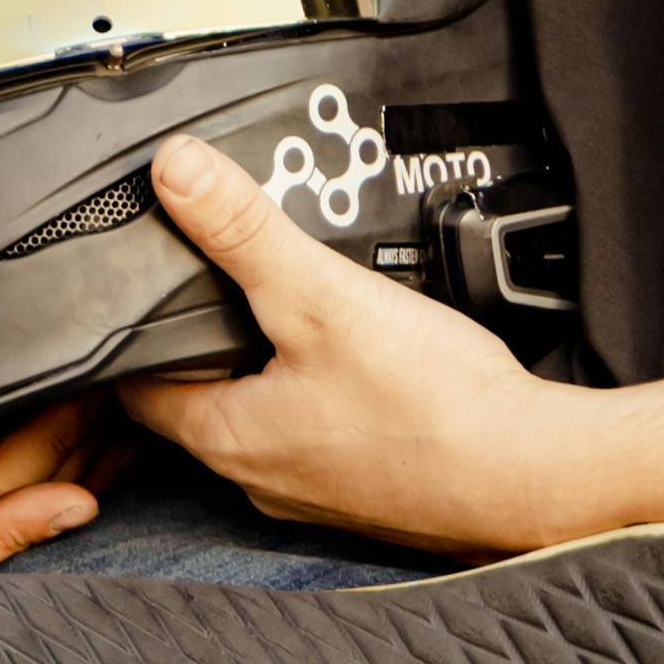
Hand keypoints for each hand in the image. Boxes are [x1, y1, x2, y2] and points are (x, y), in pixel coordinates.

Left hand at [120, 137, 601, 550]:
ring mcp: (317, 492)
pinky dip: (325, 394)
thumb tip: (177, 171)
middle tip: (219, 284)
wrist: (532, 478)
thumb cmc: (432, 409)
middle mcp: (261, 477)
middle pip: (201, 399)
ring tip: (293, 310)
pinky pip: (322, 434)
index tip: (135, 295)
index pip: (137, 387)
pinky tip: (362, 363)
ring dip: (269, 368)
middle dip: (206, 343)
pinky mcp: (368, 490)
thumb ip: (244, 231)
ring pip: (265, 417)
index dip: (132, 336)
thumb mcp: (321, 295)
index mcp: (227, 440)